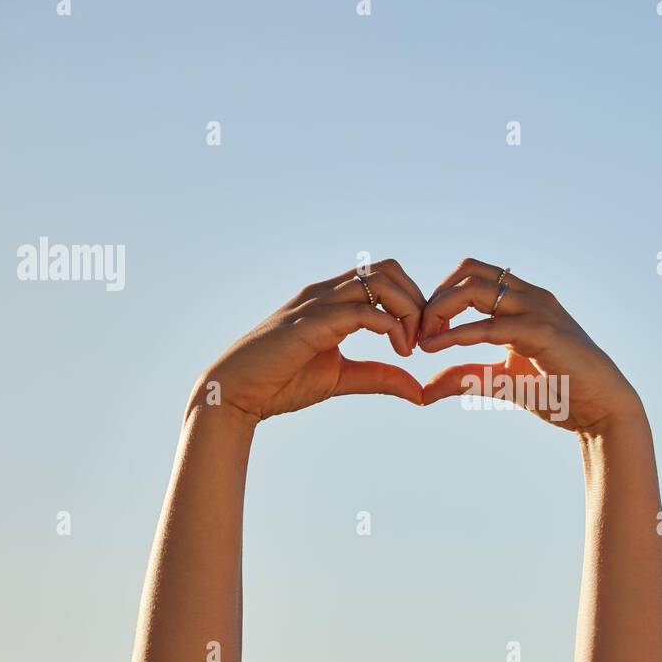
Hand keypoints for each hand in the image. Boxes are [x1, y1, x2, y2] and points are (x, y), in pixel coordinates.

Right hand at [190, 260, 426, 423]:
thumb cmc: (282, 382)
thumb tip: (419, 391)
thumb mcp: (343, 378)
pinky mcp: (312, 322)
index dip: (413, 302)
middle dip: (417, 300)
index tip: (421, 340)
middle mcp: (326, 292)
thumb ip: (380, 377)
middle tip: (424, 339)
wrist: (237, 392)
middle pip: (389, 269)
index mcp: (333, 299)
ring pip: (380, 281)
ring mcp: (318, 303)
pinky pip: (363, 311)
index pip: (386, 277)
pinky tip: (398, 352)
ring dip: (408, 310)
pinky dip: (391, 327)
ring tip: (411, 346)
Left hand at [418, 258, 643, 433]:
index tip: (424, 331)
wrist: (602, 409)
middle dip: (434, 300)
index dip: (441, 297)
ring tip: (424, 340)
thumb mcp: (502, 381)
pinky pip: (487, 325)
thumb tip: (426, 388)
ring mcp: (536, 310)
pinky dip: (456, 335)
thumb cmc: (561, 393)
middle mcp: (530, 296)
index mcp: (523, 301)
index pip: (472, 276)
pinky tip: (437, 348)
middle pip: (467, 273)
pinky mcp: (540, 332)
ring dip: (440, 311)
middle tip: (418, 334)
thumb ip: (466, 378)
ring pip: (474, 288)